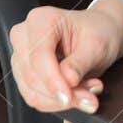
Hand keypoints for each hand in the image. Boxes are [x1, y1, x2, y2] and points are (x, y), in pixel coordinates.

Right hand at [6, 3, 122, 113]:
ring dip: (61, 100)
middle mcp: (25, 36)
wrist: (102, 32)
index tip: (69, 97)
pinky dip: (57, 102)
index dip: (53, 81)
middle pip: (33, 77)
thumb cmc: (99, 31)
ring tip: (87, 92)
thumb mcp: (98, 44)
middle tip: (89, 97)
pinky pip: (35, 98)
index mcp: (41, 20)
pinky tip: (77, 93)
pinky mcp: (24, 74)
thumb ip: (80, 63)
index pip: (38, 57)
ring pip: (32, 92)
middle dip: (62, 93)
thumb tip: (68, 81)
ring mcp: (21, 56)